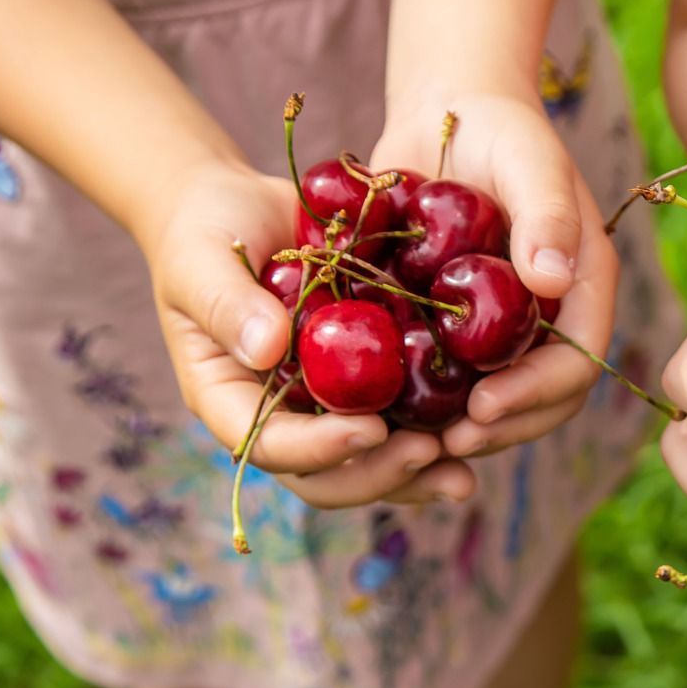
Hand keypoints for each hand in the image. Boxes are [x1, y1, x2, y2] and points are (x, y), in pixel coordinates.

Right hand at [144, 160, 463, 507]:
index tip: (367, 429)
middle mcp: (281, 418)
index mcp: (230, 402)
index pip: (271, 446)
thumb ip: (228, 304)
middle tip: (430, 453)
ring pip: (371, 462)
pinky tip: (485, 427)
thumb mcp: (201, 260)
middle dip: (380, 472)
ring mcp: (325, 408)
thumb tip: (268, 349)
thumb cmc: (204, 232)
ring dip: (418, 473)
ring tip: (463, 470)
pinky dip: (439, 430)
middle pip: (328, 476)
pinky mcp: (366, 385)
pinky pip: (402, 420)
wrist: (239, 211)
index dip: (320, 448)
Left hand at [371, 91, 616, 461]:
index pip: (574, 364)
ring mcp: (503, 332)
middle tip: (444, 443)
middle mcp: (548, 321)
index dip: (534, 395)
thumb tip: (553, 280)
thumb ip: (545, 213)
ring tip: (411, 443)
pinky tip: (381, 414)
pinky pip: (447, 381)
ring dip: (458, 430)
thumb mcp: (527, 160)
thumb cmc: (497, 127)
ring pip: (493, 403)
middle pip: (539, 401)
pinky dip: (420, 402)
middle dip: (497, 429)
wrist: (445, 112)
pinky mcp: (457, 331)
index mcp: (581, 289)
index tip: (483, 406)